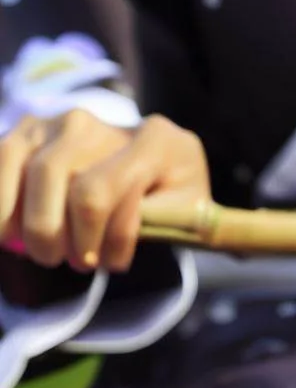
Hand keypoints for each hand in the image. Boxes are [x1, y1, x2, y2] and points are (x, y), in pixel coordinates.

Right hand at [0, 109, 210, 271]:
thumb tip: (127, 235)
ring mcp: (57, 122)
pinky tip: (14, 235)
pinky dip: (3, 206)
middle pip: (52, 176)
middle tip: (70, 262)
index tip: (109, 265)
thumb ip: (160, 220)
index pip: (98, 192)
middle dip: (51, 233)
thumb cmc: (169, 193)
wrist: (153, 159)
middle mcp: (99, 123)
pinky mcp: (28, 131)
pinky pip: (0, 161)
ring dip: (23, 221)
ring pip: (20, 168)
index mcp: (151, 140)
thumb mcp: (185, 210)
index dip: (93, 238)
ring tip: (42, 252)